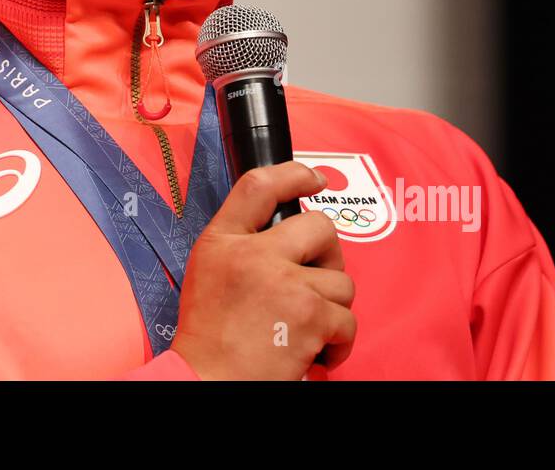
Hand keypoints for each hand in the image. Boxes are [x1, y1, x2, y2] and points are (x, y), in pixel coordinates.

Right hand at [170, 161, 355, 379]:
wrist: (207, 381)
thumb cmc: (210, 334)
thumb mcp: (208, 270)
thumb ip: (240, 243)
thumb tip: (289, 230)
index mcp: (224, 241)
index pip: (259, 186)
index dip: (294, 174)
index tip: (313, 179)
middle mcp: (254, 255)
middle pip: (319, 226)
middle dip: (330, 253)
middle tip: (318, 279)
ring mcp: (285, 284)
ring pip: (341, 281)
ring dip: (333, 307)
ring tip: (309, 327)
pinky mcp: (310, 317)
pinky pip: (347, 319)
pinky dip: (339, 341)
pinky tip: (317, 350)